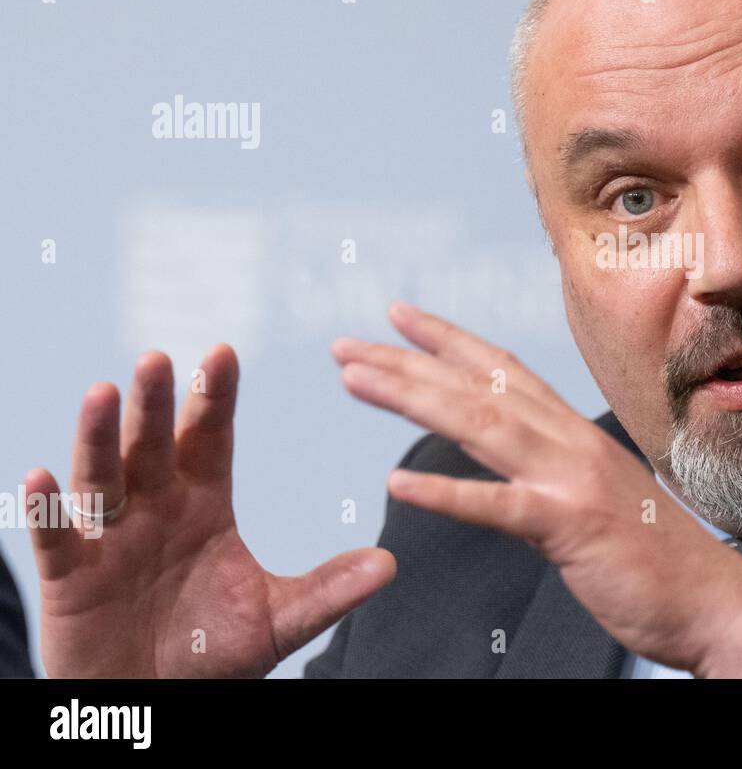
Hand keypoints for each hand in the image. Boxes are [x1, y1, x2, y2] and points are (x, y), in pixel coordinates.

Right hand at [28, 345, 395, 677]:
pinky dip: (45, 510)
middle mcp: (154, 511)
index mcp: (203, 507)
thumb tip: (388, 565)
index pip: (210, 440)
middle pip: (153, 446)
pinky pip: (55, 539)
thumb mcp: (279, 621)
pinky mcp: (72, 578)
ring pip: (102, 477)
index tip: (223, 352)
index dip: (215, 398)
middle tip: (160, 358)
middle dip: (156, 403)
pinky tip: (39, 477)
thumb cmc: (211, 655)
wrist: (158, 704)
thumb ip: (328, 591)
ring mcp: (110, 539)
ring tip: (103, 392)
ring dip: (100, 436)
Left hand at [333, 302, 741, 677]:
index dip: (449, 340)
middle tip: (348, 345)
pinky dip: (447, 492)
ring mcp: (572, 481)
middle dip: (408, 361)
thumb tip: (520, 456)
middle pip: (478, 386)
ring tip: (357, 380)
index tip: (400, 318)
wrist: (718, 602)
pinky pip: (499, 506)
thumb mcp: (603, 494)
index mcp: (576, 435)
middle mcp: (571, 444)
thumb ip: (560, 467)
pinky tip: (398, 483)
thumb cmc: (659, 557)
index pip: (504, 370)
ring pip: (481, 424)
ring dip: (413, 398)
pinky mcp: (572, 527)